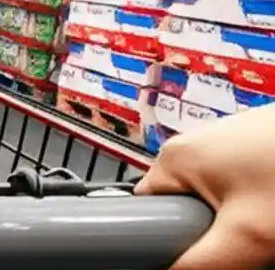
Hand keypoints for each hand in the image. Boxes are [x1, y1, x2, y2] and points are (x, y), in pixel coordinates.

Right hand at [135, 104, 274, 269]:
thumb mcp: (246, 234)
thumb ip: (199, 263)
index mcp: (173, 159)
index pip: (143, 212)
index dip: (162, 240)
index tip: (197, 254)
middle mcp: (195, 148)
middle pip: (185, 211)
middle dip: (213, 236)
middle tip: (248, 245)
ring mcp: (228, 148)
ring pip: (221, 206)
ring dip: (243, 227)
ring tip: (269, 231)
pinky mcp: (257, 152)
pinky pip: (245, 194)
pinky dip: (262, 211)